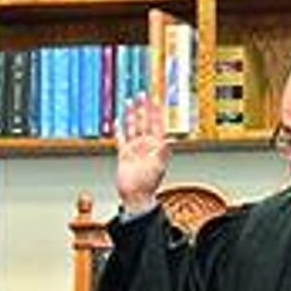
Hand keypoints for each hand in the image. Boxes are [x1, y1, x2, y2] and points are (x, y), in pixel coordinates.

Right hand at [115, 93, 169, 211]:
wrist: (135, 196)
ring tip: (130, 101)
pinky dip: (119, 130)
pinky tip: (118, 121)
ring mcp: (135, 149)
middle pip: (145, 121)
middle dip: (144, 107)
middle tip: (143, 94)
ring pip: (133, 127)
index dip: (157, 111)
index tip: (157, 99)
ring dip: (132, 114)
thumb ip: (164, 151)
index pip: (157, 124)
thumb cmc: (149, 184)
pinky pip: (121, 139)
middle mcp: (146, 145)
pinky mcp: (124, 155)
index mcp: (156, 146)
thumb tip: (172, 138)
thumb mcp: (159, 166)